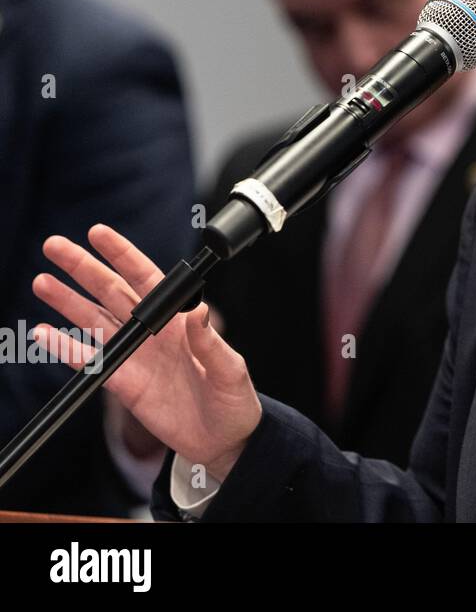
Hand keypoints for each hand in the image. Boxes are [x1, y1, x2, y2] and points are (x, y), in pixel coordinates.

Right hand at [31, 224, 261, 482]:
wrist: (224, 440)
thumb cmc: (234, 400)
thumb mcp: (231, 370)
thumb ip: (211, 343)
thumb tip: (198, 311)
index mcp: (180, 320)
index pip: (147, 278)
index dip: (122, 255)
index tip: (98, 233)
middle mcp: (153, 332)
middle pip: (111, 292)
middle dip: (83, 268)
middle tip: (54, 246)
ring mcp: (136, 356)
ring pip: (94, 320)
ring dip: (68, 302)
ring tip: (42, 282)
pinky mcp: (123, 383)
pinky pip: (90, 361)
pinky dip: (66, 349)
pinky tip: (45, 334)